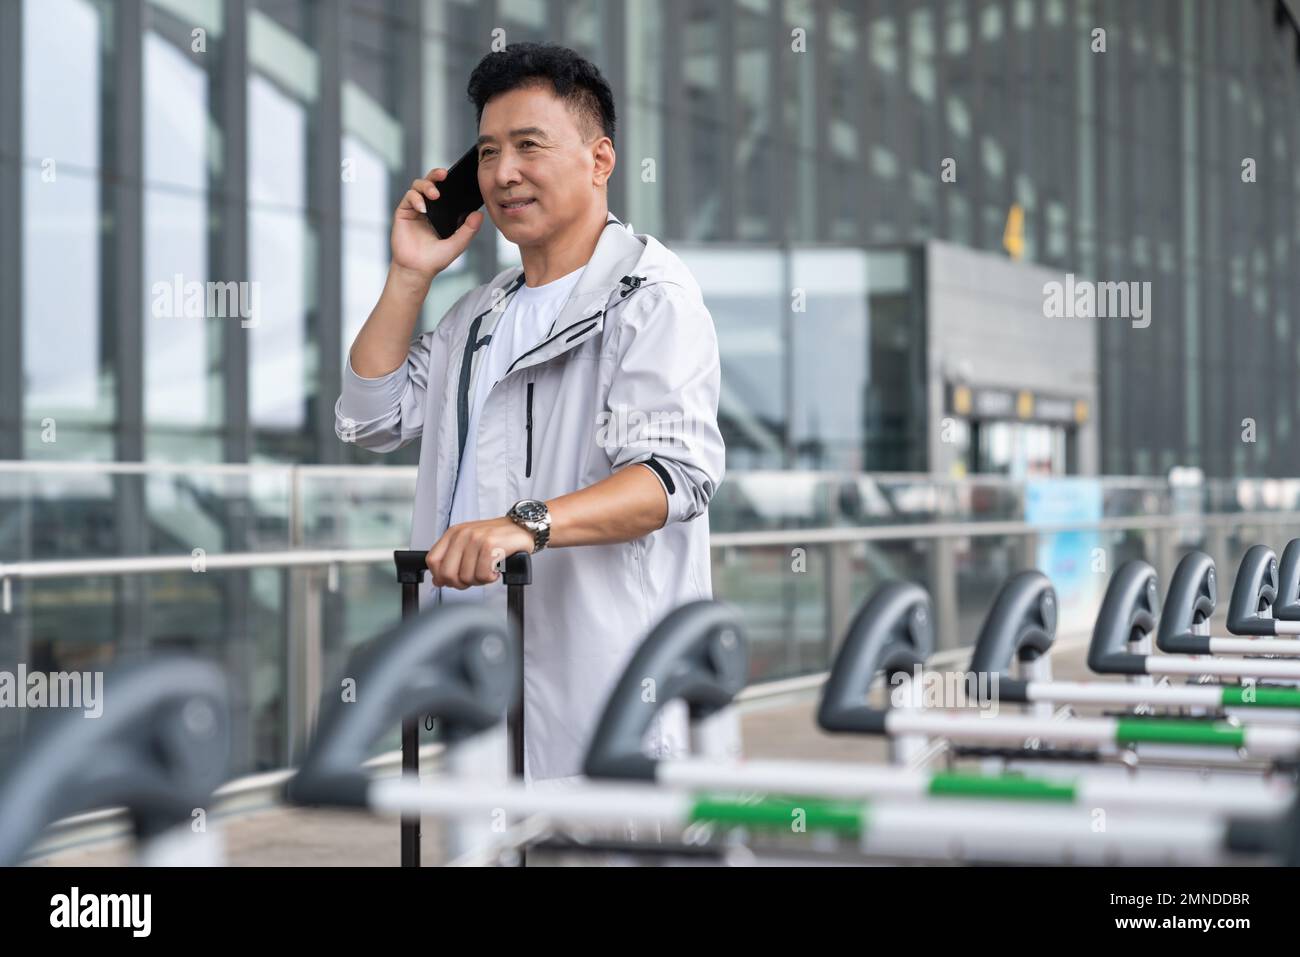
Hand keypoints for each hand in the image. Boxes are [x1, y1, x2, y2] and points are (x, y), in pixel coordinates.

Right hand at [392, 166, 484, 282]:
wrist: (417, 270)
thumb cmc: (436, 258)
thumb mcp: (457, 244)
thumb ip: (468, 230)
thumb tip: (479, 214)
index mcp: (442, 212)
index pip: (446, 190)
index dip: (451, 180)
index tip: (459, 175)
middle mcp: (429, 207)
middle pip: (431, 181)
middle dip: (436, 174)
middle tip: (444, 175)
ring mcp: (415, 208)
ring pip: (418, 185)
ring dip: (426, 185)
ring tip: (435, 195)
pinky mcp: (403, 212)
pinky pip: (409, 197)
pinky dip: (416, 199)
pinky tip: (423, 208)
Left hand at [425, 517, 534, 589]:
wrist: (522, 527)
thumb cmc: (497, 537)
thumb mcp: (469, 543)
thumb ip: (452, 560)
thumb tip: (438, 580)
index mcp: (453, 533)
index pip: (432, 561)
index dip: (440, 576)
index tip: (452, 579)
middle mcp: (463, 534)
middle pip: (447, 574)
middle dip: (460, 583)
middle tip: (473, 579)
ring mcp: (476, 539)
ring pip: (467, 577)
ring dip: (479, 581)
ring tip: (488, 571)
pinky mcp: (490, 546)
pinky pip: (483, 575)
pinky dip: (491, 578)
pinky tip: (496, 570)